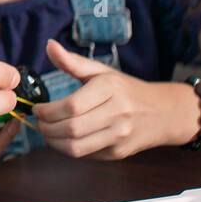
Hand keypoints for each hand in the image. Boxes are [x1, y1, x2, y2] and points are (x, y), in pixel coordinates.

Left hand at [32, 38, 191, 158]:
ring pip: (76, 147)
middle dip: (46, 128)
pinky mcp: (119, 153)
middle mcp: (118, 113)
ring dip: (53, 142)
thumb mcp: (101, 72)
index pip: (71, 106)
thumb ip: (72, 62)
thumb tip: (49, 46)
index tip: (37, 109)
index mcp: (111, 88)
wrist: (163, 113)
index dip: (48, 111)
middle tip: (39, 123)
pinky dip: (68, 149)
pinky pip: (86, 155)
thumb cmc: (126, 90)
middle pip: (71, 128)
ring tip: (47, 132)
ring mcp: (120, 136)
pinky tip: (64, 139)